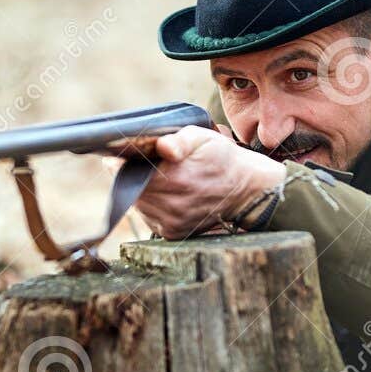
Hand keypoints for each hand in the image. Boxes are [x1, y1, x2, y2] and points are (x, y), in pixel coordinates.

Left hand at [134, 125, 286, 238]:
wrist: (244, 189)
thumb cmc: (221, 159)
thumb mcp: (203, 138)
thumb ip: (178, 139)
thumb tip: (162, 147)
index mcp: (173, 179)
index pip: (128, 173)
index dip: (126, 163)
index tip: (131, 156)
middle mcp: (169, 206)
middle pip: (132, 190)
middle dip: (137, 177)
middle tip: (155, 167)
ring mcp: (170, 222)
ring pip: (140, 205)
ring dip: (146, 193)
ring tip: (167, 181)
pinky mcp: (172, 233)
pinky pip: (150, 218)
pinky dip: (155, 207)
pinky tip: (171, 196)